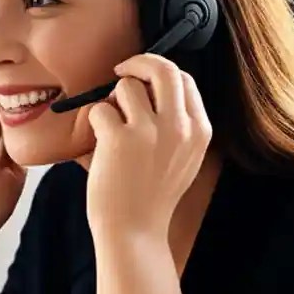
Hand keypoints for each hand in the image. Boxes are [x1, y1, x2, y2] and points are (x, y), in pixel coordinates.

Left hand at [84, 54, 211, 236]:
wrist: (134, 231)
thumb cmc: (151, 194)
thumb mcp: (183, 158)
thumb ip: (178, 123)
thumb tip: (154, 85)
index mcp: (198, 130)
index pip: (184, 78)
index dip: (159, 71)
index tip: (142, 77)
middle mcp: (179, 127)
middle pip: (163, 69)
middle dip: (138, 62)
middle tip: (121, 70)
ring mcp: (150, 132)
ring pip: (126, 86)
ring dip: (112, 101)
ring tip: (112, 128)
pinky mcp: (120, 139)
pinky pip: (101, 108)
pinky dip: (95, 122)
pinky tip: (100, 144)